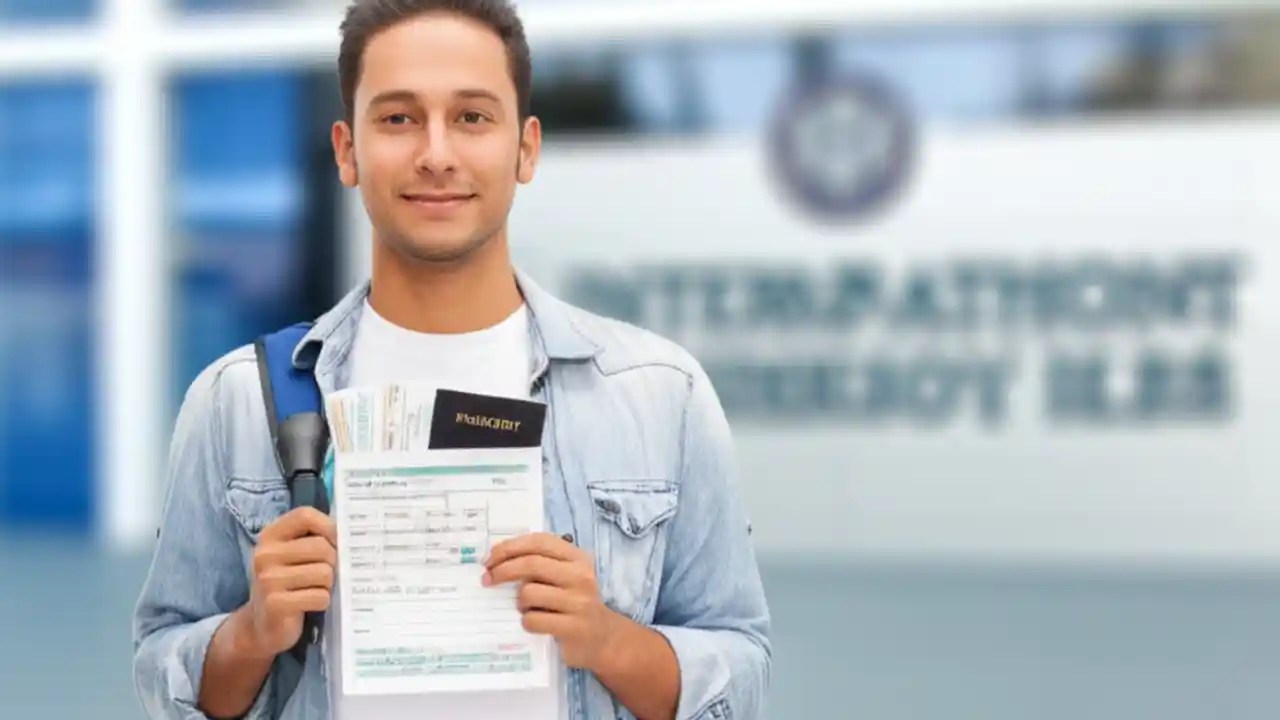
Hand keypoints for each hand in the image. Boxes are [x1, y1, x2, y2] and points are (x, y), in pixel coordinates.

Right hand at [241, 507, 336, 657]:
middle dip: (333, 563)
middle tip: (326, 575)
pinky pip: (320, 596)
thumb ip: (313, 539)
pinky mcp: (276, 604)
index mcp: (270, 536)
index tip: (338, 541)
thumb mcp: (292, 556)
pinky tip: (310, 605)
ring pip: (324, 573)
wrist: (261, 625)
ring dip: (328, 585)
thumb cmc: (287, 584)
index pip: (305, 516)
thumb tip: (351, 532)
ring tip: (316, 590)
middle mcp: (265, 554)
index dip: (329, 526)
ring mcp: (268, 579)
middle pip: (321, 547)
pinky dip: (322, 602)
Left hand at [483, 533, 618, 670]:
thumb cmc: (574, 602)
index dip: (510, 547)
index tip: (489, 558)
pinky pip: (532, 620)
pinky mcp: (573, 628)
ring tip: (526, 608)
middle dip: (502, 570)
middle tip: (487, 579)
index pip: (539, 542)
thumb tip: (496, 559)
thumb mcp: (566, 576)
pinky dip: (526, 622)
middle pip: (531, 564)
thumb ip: (541, 563)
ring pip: (529, 593)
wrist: (602, 638)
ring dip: (519, 602)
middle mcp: (581, 576)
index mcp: (577, 558)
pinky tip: (535, 624)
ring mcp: (579, 602)